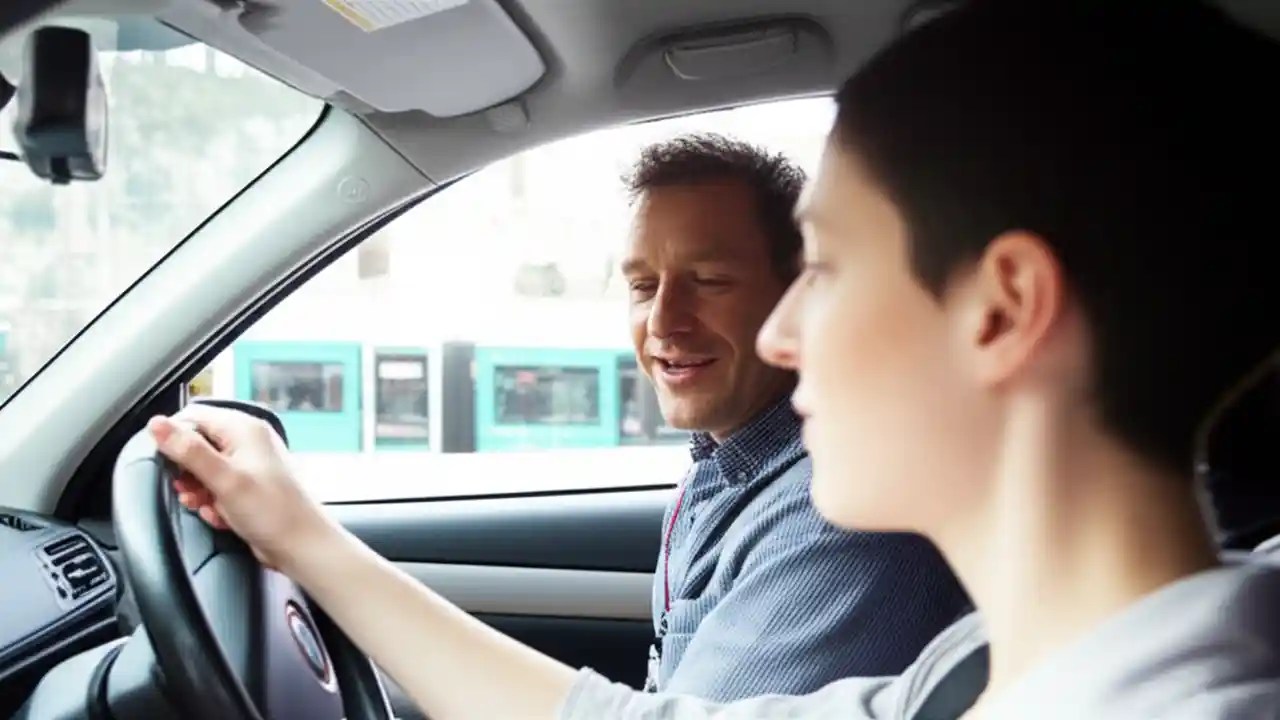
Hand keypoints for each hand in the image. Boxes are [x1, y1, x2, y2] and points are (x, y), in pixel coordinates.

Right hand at [147, 404, 334, 572]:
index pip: (193, 416)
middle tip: (189, 490)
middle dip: (187, 472)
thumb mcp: (223, 478)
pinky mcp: (248, 488)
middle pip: (196, 446)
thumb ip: (188, 450)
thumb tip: (156, 424)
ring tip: (207, 506)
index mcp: (243, 428)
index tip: (168, 463)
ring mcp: (248, 465)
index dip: (174, 438)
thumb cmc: (271, 510)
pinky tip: (221, 517)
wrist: (300, 545)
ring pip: (204, 472)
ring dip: (199, 492)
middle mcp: (247, 442)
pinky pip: (217, 490)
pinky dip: (214, 503)